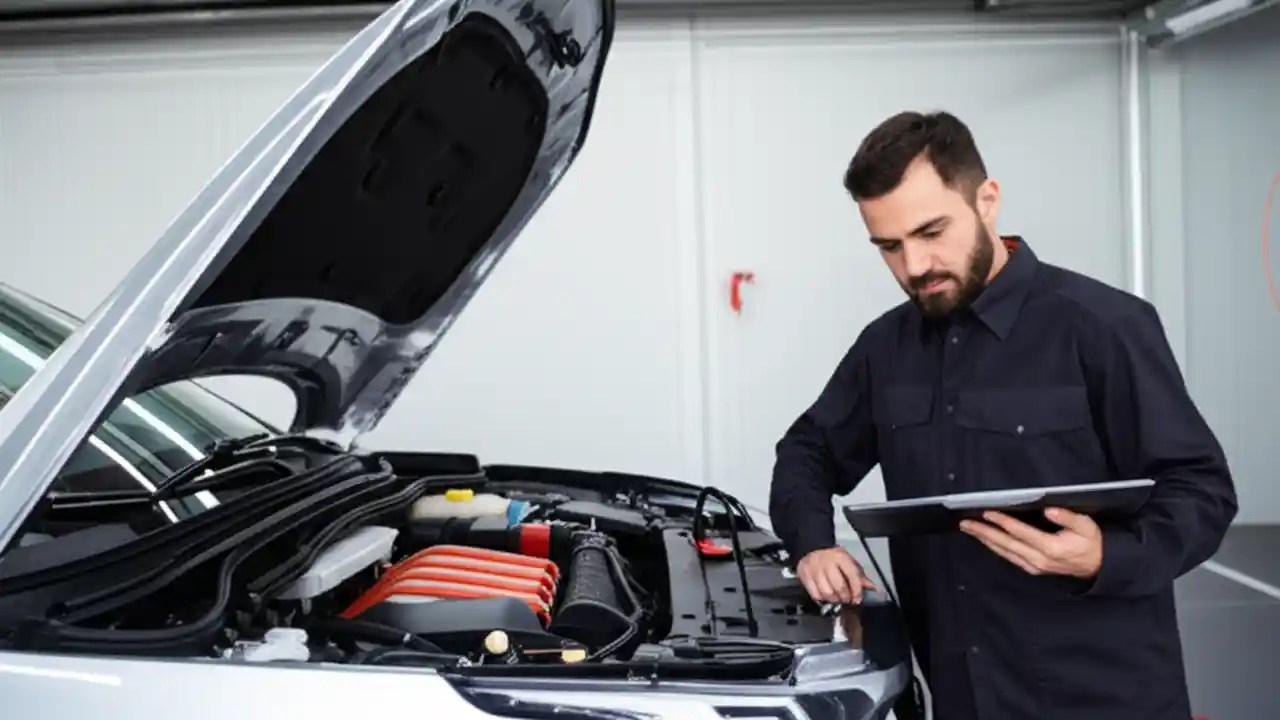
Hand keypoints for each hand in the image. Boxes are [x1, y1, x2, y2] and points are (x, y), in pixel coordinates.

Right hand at [796, 547, 877, 603]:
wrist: (812, 547)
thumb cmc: (834, 557)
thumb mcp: (849, 562)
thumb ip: (860, 577)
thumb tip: (875, 589)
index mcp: (841, 557)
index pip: (852, 575)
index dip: (857, 590)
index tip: (858, 599)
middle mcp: (827, 562)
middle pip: (839, 587)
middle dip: (845, 597)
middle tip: (847, 600)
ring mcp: (814, 569)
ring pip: (827, 593)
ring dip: (834, 600)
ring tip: (837, 598)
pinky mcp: (804, 576)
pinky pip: (815, 595)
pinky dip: (822, 599)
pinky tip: (826, 597)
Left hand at [959, 507, 1102, 578]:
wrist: (1097, 566)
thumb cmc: (1090, 542)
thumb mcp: (1086, 526)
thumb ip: (1068, 517)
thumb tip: (1048, 510)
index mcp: (1051, 548)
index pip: (1021, 532)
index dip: (1003, 522)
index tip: (987, 512)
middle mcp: (1039, 559)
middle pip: (1006, 544)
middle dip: (984, 532)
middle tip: (965, 523)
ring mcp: (1034, 566)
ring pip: (1005, 552)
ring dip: (986, 540)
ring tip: (969, 529)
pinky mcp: (1033, 569)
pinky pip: (1009, 557)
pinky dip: (995, 548)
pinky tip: (986, 540)